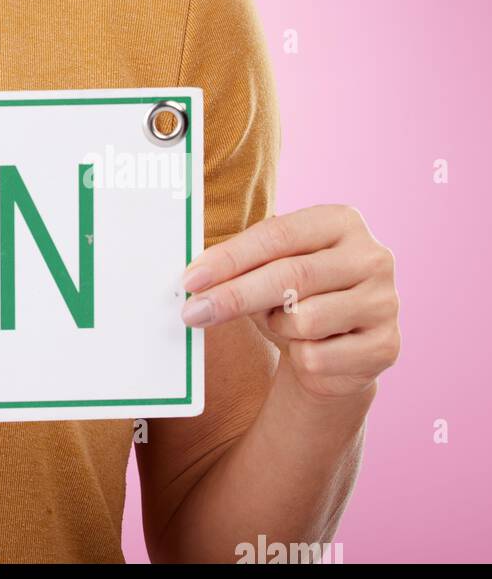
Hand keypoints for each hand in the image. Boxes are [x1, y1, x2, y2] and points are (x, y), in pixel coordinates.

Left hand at [179, 206, 399, 401]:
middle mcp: (372, 257)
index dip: (229, 258)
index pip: (276, 235)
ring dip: (278, 326)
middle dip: (234, 296)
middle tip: (193, 312)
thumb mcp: (271, 267)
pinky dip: (300, 356)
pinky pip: (318, 357)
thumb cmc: (295, 296)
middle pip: (290, 276)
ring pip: (305, 320)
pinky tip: (311, 347)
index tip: (191, 279)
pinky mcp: (387, 347)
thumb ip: (241, 263)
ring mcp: (385, 302)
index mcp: (342, 221)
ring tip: (284, 324)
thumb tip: (192, 278)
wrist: (340, 348)